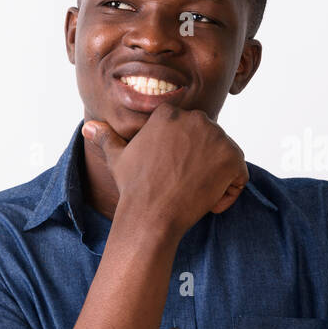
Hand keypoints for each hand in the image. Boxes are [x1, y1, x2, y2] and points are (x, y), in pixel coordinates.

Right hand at [83, 105, 248, 239]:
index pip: (189, 133)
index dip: (181, 157)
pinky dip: (227, 193)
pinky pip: (239, 177)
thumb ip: (107, 138)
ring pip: (225, 160)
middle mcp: (196, 118)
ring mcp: (218, 137)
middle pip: (210, 143)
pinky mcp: (233, 158)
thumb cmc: (133, 187)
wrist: (151, 214)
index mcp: (170, 113)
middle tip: (178, 185)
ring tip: (190, 193)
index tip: (167, 174)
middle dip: (200, 165)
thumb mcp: (118, 159)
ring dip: (213, 179)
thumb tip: (88, 127)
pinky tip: (205, 201)